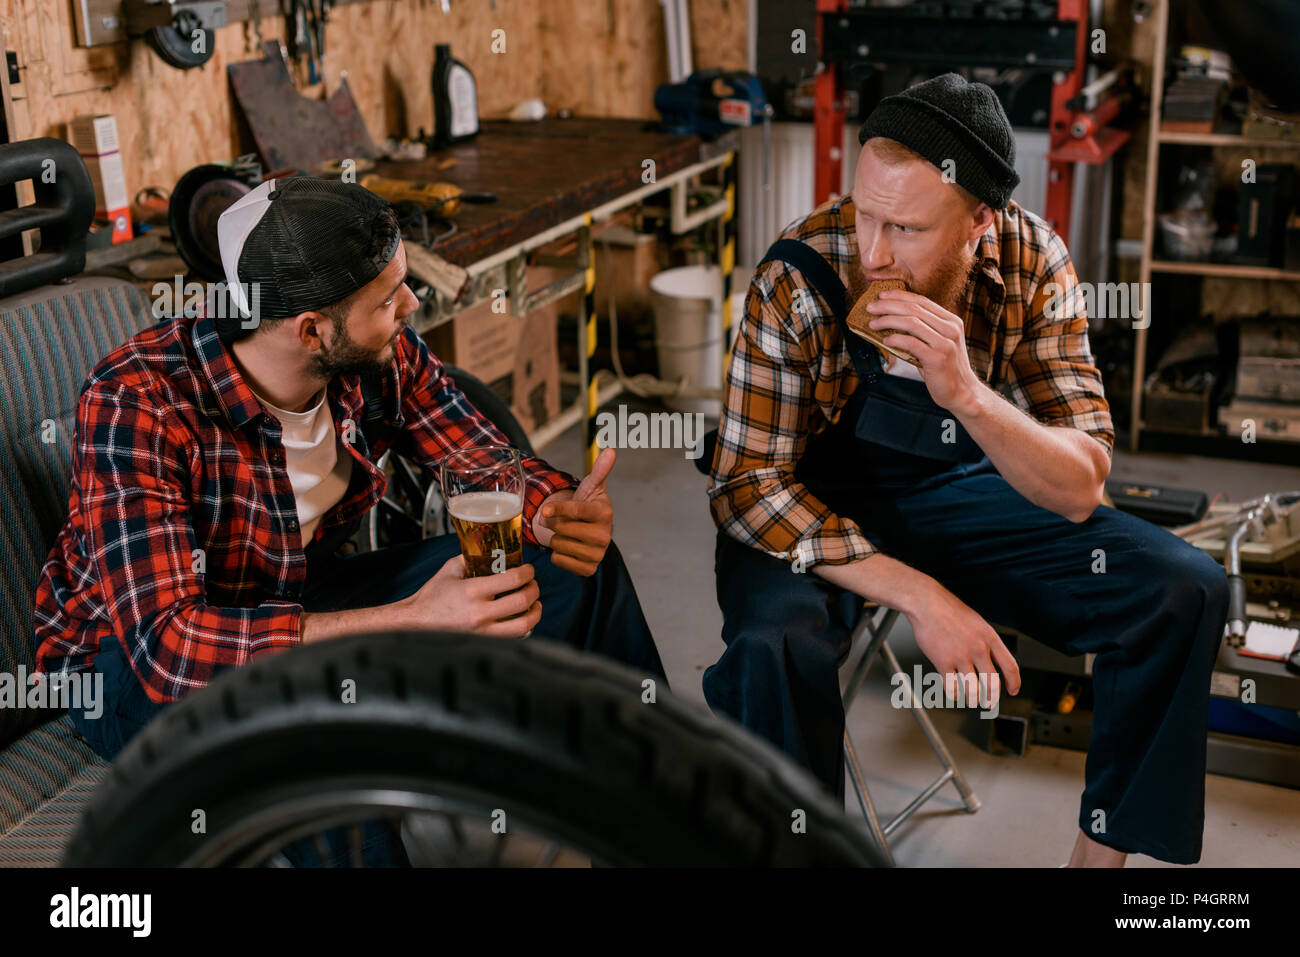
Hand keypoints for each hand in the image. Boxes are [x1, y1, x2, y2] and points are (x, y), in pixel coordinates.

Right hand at [399, 554, 540, 637]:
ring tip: (535, 603)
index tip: (529, 568)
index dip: (528, 572)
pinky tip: (523, 618)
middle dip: (534, 589)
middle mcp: (479, 613)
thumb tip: (492, 547)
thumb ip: (472, 557)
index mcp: (472, 591)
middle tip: (533, 583)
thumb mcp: (451, 568)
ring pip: (523, 625)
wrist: (418, 620)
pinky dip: (525, 627)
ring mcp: (483, 630)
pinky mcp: (484, 640)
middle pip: (522, 601)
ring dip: (535, 612)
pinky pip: (513, 637)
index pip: (512, 579)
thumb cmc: (433, 594)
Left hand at [534, 447, 615, 576]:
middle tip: (557, 519)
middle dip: (554, 523)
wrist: (590, 530)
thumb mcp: (591, 486)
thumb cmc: (587, 505)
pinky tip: (567, 546)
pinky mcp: (589, 569)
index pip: (577, 511)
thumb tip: (611, 450)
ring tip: (564, 532)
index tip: (545, 510)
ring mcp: (598, 554)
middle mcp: (605, 535)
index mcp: (605, 513)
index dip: (559, 509)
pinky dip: (557, 554)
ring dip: (555, 538)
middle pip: (563, 529)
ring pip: (559, 545)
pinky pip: (559, 561)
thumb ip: (599, 469)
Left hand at [866, 289, 981, 413]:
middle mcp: (950, 328)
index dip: (899, 296)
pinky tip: (885, 340)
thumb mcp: (937, 343)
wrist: (962, 392)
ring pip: (911, 322)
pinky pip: (911, 343)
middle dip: (888, 305)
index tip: (881, 295)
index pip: (922, 301)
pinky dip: (895, 339)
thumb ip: (922, 331)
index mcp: (951, 321)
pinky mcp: (937, 358)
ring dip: (888, 320)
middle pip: (914, 308)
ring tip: (873, 324)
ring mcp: (945, 343)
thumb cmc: (944, 368)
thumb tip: (890, 321)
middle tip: (870, 307)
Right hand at [906, 580, 1019, 707]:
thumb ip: (986, 642)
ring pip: (972, 690)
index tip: (1013, 690)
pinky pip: (952, 688)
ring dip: (973, 700)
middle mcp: (978, 648)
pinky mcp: (943, 661)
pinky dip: (954, 695)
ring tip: (971, 701)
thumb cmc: (949, 610)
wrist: (926, 603)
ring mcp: (960, 656)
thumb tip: (993, 661)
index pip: (1010, 666)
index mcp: (990, 637)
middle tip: (989, 702)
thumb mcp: (977, 623)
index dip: (1014, 682)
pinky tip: (953, 693)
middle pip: (992, 683)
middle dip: (992, 698)